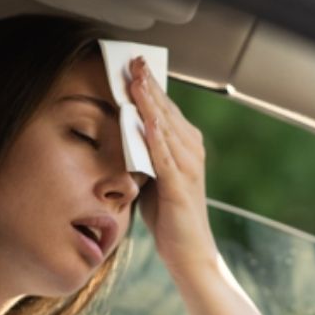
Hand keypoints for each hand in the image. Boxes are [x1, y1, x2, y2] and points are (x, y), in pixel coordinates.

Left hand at [126, 57, 216, 274]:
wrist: (190, 254)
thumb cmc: (170, 218)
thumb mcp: (152, 178)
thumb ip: (143, 155)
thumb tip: (122, 132)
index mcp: (186, 147)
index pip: (165, 109)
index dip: (150, 85)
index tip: (134, 63)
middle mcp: (192, 151)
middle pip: (167, 110)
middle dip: (150, 84)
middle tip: (133, 59)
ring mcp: (188, 167)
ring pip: (166, 127)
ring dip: (150, 102)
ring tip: (136, 79)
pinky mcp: (180, 186)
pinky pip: (165, 155)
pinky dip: (155, 136)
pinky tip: (145, 119)